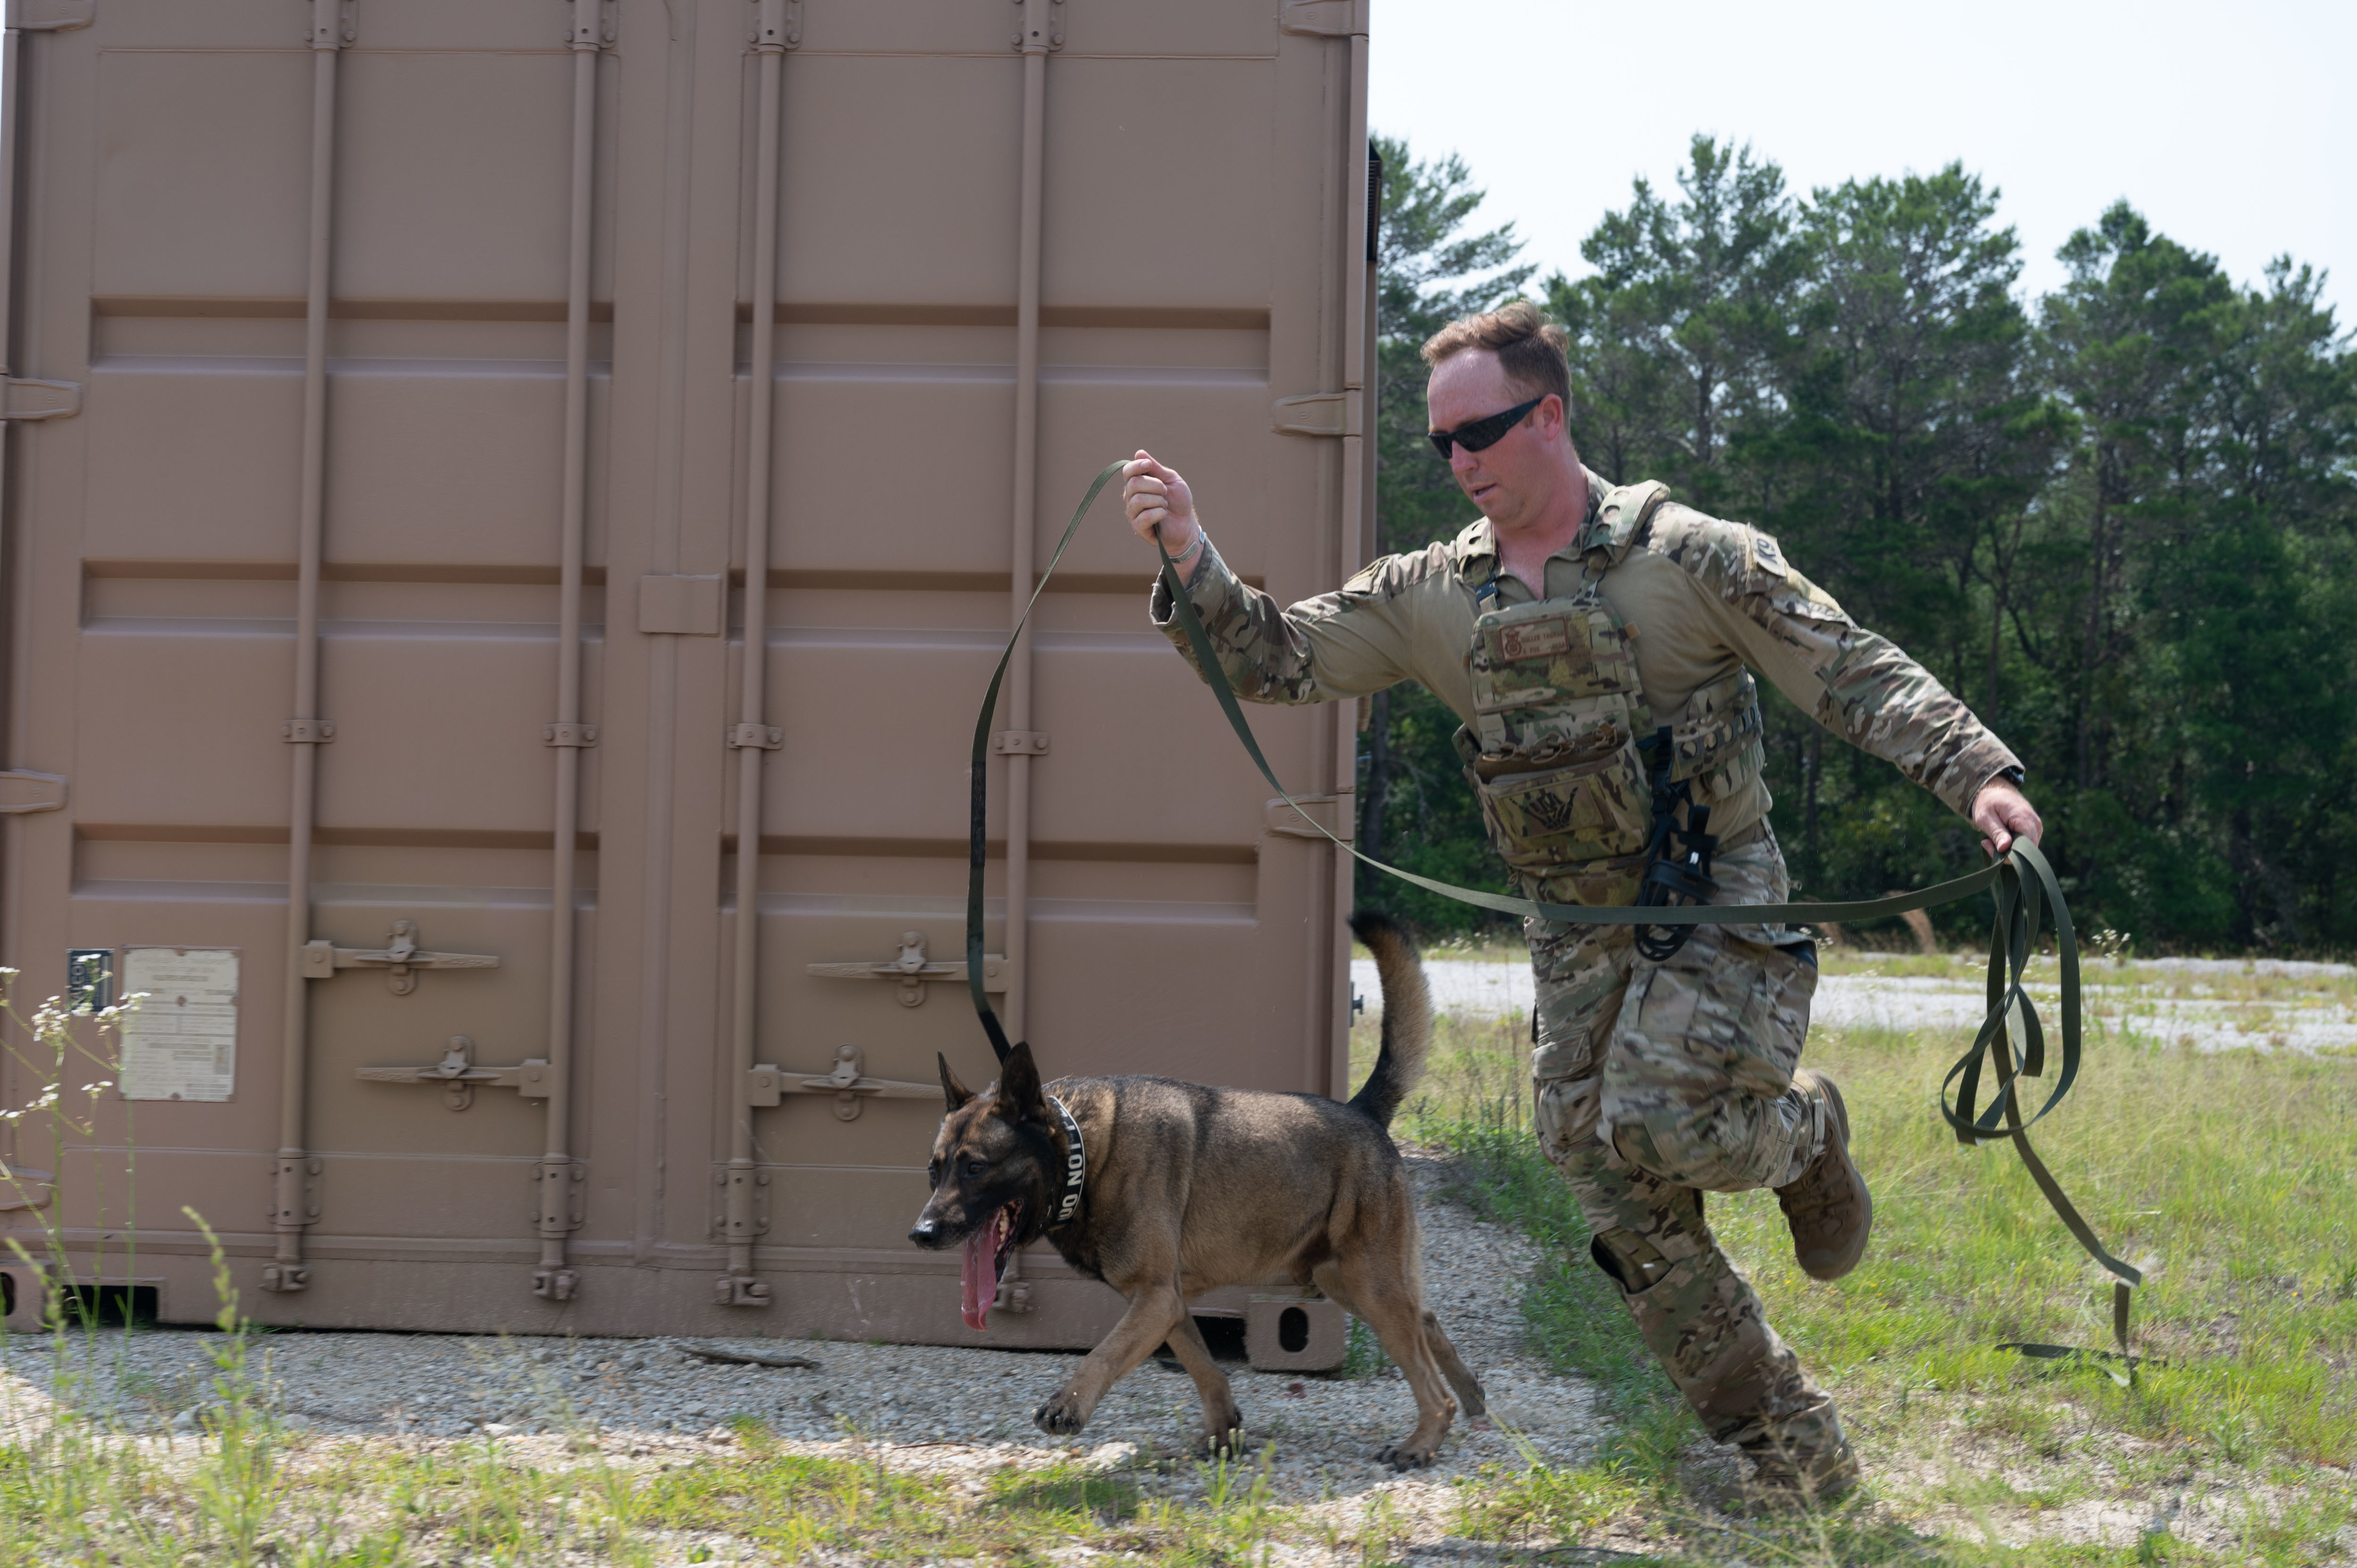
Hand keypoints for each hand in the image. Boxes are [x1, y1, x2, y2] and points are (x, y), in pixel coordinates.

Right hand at [1122, 450, 1199, 565]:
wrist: (1186, 524)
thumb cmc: (1178, 501)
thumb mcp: (1171, 480)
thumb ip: (1156, 468)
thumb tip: (1139, 453)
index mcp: (1138, 483)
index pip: (1127, 472)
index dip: (1136, 466)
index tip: (1149, 466)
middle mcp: (1131, 497)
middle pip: (1134, 484)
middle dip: (1155, 486)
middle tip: (1165, 492)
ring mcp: (1133, 512)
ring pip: (1138, 500)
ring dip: (1158, 501)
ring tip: (1165, 506)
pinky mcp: (1138, 527)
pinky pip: (1144, 517)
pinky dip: (1158, 513)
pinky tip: (1163, 515)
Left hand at [1970, 777, 2042, 858]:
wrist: (1993, 789)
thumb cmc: (1987, 802)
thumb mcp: (1985, 817)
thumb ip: (1996, 832)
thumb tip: (2005, 848)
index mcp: (2025, 818)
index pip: (2026, 848)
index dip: (2008, 854)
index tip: (1988, 844)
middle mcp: (2035, 824)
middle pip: (2025, 851)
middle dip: (2004, 852)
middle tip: (1986, 841)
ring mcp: (2036, 828)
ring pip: (2024, 850)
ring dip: (2005, 849)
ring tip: (1990, 838)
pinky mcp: (2032, 831)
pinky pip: (2023, 845)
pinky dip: (2009, 845)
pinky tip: (1998, 836)